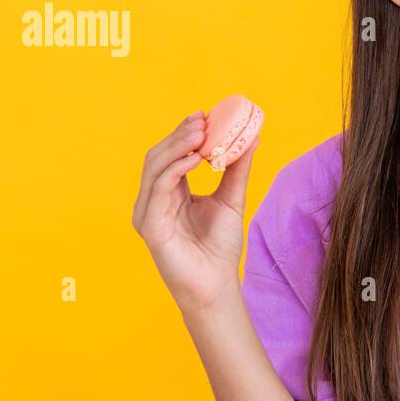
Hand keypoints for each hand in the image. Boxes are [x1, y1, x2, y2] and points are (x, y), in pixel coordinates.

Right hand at [131, 109, 259, 313]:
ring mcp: (148, 213)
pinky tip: (197, 158)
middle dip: (180, 135)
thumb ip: (236, 169)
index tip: (206, 115)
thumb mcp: (232, 199)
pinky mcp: (150, 226)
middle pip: (159, 156)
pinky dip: (176, 169)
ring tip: (202, 132)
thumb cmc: (220, 248)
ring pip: (155, 167)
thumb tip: (251, 137)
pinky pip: (159, 189)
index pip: (171, 155)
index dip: (184, 133)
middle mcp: (154, 201)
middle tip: (203, 119)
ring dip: (178, 145)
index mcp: (169, 193)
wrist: (217, 285)